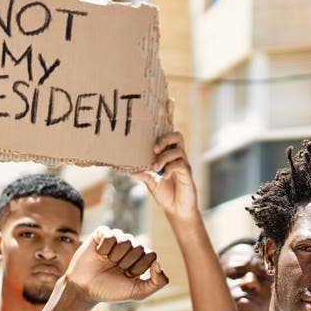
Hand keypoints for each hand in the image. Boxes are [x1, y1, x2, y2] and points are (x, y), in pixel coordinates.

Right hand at [64, 226, 167, 303]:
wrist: (85, 289)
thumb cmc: (112, 290)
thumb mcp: (139, 292)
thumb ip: (158, 282)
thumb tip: (158, 262)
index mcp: (142, 258)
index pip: (151, 255)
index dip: (138, 268)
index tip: (128, 275)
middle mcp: (131, 245)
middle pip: (139, 247)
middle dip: (126, 263)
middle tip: (116, 269)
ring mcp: (117, 238)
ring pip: (126, 241)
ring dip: (115, 257)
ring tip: (108, 262)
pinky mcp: (102, 233)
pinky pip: (110, 236)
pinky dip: (104, 249)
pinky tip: (99, 254)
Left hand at [133, 100, 198, 222]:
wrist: (177, 210)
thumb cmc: (165, 192)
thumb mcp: (149, 180)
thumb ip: (139, 171)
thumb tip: (123, 167)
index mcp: (168, 153)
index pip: (169, 130)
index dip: (170, 115)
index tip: (168, 100)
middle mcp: (178, 155)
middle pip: (176, 135)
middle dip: (164, 138)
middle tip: (153, 148)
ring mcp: (184, 164)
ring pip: (177, 150)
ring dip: (164, 156)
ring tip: (155, 167)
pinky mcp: (187, 175)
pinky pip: (180, 164)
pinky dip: (170, 168)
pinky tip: (164, 176)